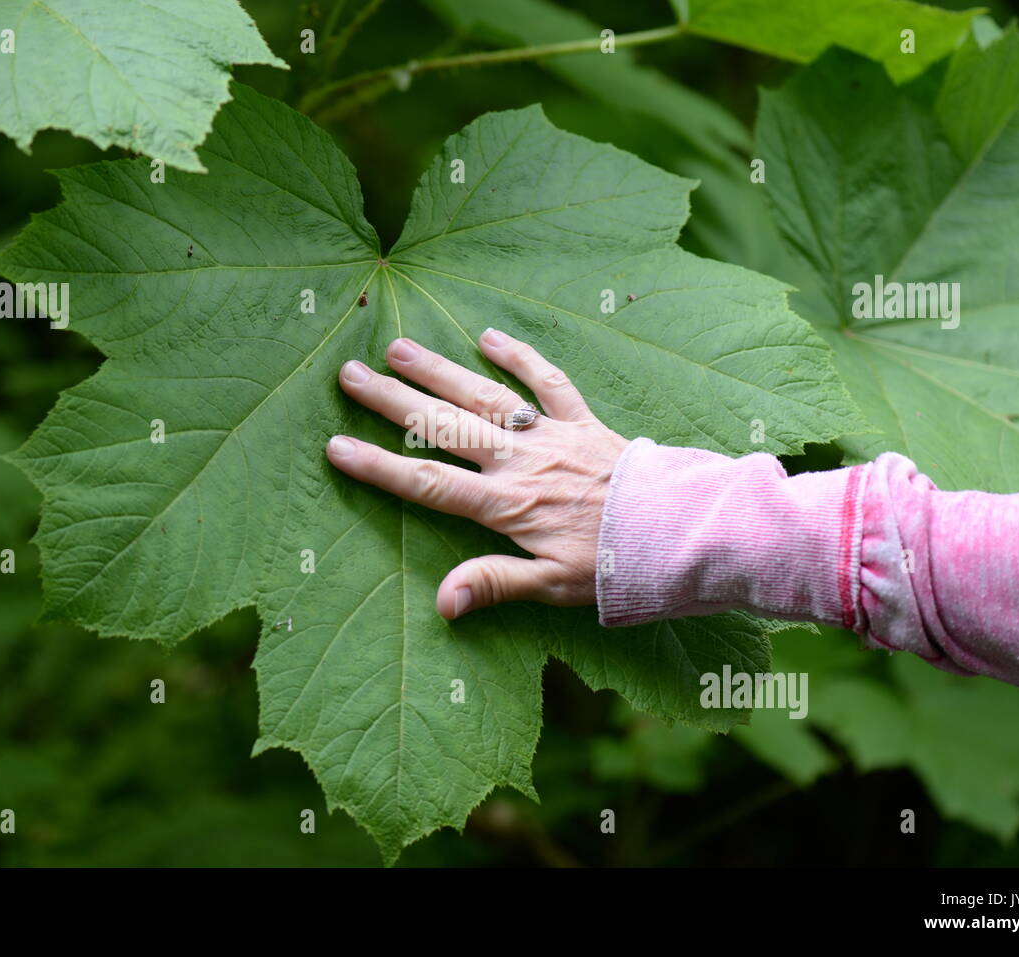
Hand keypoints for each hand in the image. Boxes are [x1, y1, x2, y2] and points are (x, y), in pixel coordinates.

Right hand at [327, 328, 628, 619]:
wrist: (682, 532)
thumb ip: (494, 585)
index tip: (336, 446)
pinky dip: (521, 357)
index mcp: (507, 505)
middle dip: (393, 401)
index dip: (379, 466)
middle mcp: (521, 461)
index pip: (428, 484)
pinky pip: (549, 382)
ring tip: (398, 346)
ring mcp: (551, 436)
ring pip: (485, 396)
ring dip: (440, 370)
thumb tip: (440, 602)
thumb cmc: (616, 567)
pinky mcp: (583, 422)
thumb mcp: (552, 588)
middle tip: (349, 373)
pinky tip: (490, 336)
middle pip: (445, 426)